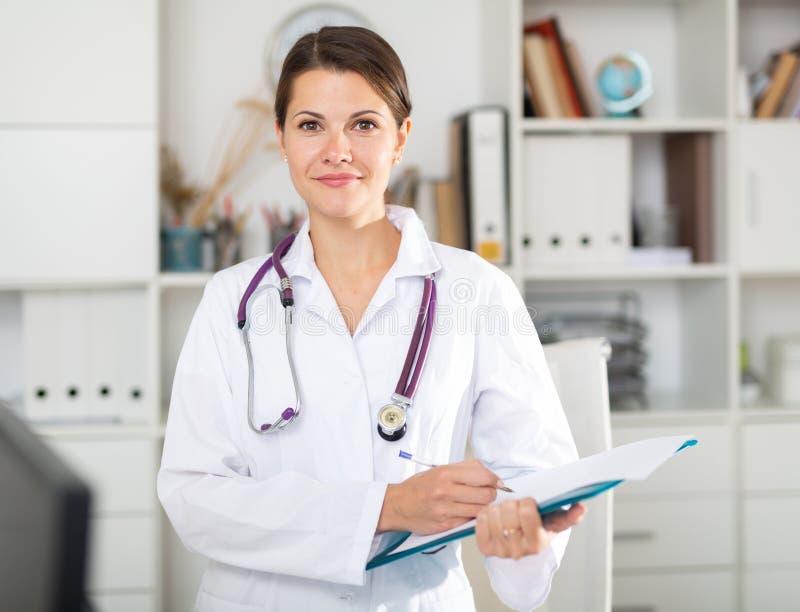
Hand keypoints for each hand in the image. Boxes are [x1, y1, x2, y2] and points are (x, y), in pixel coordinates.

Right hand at [377, 459, 500, 534]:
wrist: (397, 505)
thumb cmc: (420, 486)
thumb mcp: (440, 469)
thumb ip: (465, 469)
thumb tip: (490, 474)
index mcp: (445, 473)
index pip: (482, 475)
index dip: (495, 480)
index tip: (497, 483)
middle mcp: (445, 491)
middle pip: (486, 494)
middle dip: (491, 494)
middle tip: (487, 494)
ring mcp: (445, 510)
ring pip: (480, 510)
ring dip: (483, 507)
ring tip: (477, 503)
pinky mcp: (445, 525)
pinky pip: (469, 522)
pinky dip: (472, 517)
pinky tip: (466, 512)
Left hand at [475, 499, 585, 559]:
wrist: (523, 544)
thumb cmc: (540, 527)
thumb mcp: (556, 522)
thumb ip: (571, 515)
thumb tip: (581, 508)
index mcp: (538, 543)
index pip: (526, 511)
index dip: (526, 501)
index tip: (528, 501)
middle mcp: (518, 551)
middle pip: (508, 511)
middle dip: (512, 502)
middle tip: (516, 505)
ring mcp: (500, 551)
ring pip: (493, 514)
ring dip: (498, 506)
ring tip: (505, 510)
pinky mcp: (485, 548)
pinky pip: (480, 520)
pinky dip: (485, 513)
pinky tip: (494, 516)